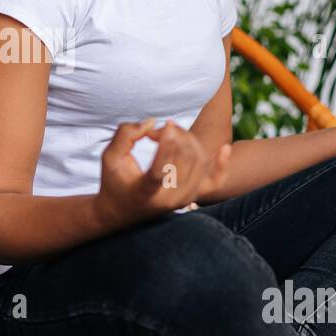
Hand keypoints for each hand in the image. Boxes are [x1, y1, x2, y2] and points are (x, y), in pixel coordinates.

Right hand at [96, 118, 231, 223]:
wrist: (122, 212)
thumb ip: (126, 134)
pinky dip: (222, 164)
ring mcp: (184, 199)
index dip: (166, 145)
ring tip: (170, 134)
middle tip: (158, 130)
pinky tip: (225, 148)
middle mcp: (169, 199)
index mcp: (147, 192)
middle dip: (174, 135)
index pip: (162, 169)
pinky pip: (215, 181)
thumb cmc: (114, 181)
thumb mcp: (110, 157)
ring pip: (199, 160)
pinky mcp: (194, 196)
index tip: (164, 126)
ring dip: (188, 139)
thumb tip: (153, 123)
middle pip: (184, 158)